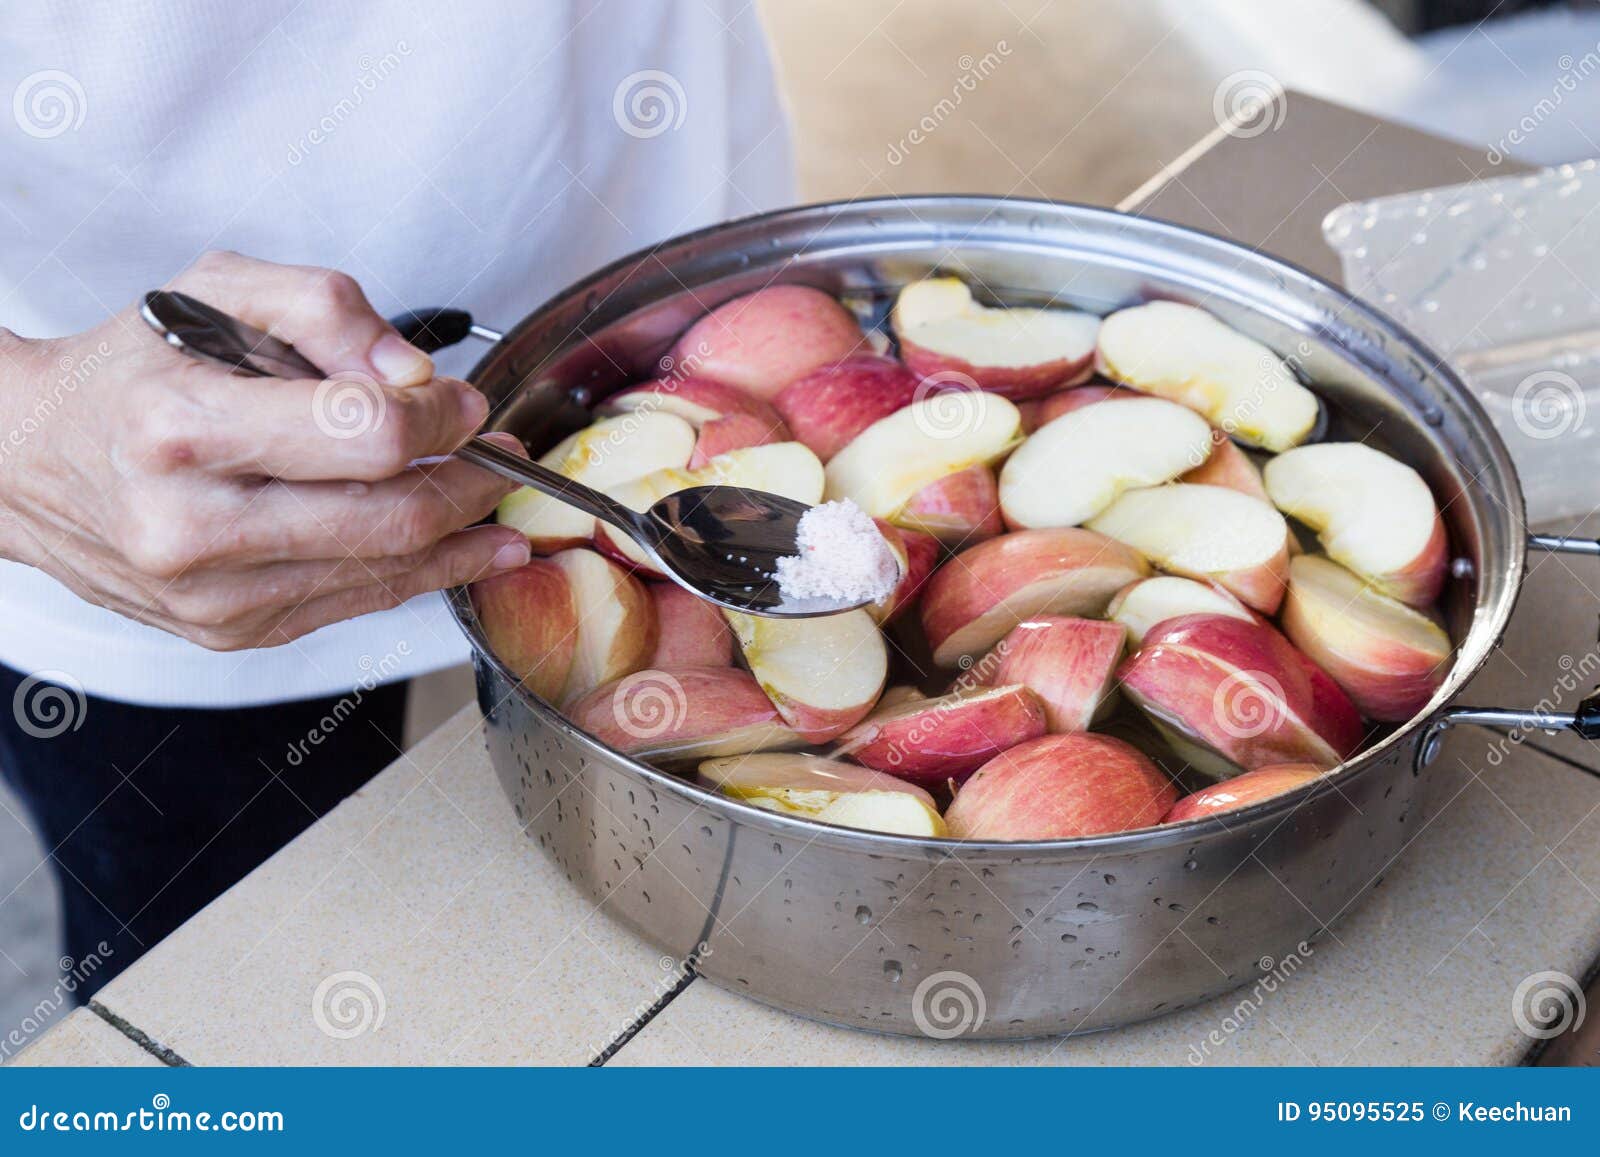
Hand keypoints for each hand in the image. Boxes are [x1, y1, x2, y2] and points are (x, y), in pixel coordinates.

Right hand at [0, 251, 530, 649]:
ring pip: (385, 572)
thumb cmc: (130, 371)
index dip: (440, 417)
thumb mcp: (216, 292)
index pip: (366, 435)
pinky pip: (356, 603)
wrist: (29, 459)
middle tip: (503, 455)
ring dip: (464, 538)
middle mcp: (190, 523)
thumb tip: (413, 374)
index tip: (465, 403)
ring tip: (499, 504)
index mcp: (182, 426)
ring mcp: (212, 593)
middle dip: (470, 483)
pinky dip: (422, 575)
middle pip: (390, 517)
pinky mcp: (232, 631)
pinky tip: (463, 550)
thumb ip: (325, 308)